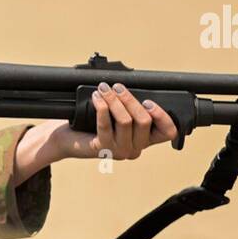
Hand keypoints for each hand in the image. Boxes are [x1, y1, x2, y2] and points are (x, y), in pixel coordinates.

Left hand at [12, 83, 178, 184]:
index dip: (163, 116)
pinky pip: (106, 124)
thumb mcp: (119, 112)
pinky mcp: (103, 149)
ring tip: (104, 89)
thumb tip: (133, 88)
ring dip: (114, 100)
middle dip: (130, 99)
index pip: (168, 132)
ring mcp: (120, 151)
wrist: (69, 138)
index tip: (148, 101)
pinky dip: (102, 107)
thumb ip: (132, 105)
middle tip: (117, 87)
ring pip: (126, 121)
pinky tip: (97, 97)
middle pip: (144, 121)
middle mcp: (135, 149)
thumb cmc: (94, 122)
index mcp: (145, 139)